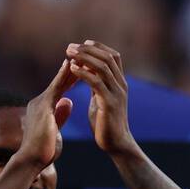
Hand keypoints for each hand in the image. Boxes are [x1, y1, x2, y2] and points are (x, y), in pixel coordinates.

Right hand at [18, 59, 76, 168]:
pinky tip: (73, 68)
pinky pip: (56, 88)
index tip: (82, 69)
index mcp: (43, 108)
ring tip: (81, 57)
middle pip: (59, 82)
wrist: (32, 160)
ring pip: (58, 82)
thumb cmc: (44, 149)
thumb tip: (68, 102)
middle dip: (72, 70)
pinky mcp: (43, 107)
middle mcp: (40, 102)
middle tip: (84, 57)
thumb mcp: (55, 128)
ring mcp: (40, 103)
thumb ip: (61, 114)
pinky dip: (65, 78)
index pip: (60, 89)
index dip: (71, 78)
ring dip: (70, 69)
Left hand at [67, 40, 134, 155]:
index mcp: (120, 83)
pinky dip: (83, 73)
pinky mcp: (110, 104)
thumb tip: (86, 69)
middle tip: (69, 47)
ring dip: (84, 57)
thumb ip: (96, 83)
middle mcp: (121, 86)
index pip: (113, 56)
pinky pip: (96, 83)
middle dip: (87, 49)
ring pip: (102, 67)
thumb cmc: (105, 122)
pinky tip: (71, 68)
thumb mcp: (101, 98)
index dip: (97, 47)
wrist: (116, 143)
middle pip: (107, 57)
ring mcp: (117, 94)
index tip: (81, 45)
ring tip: (68, 54)